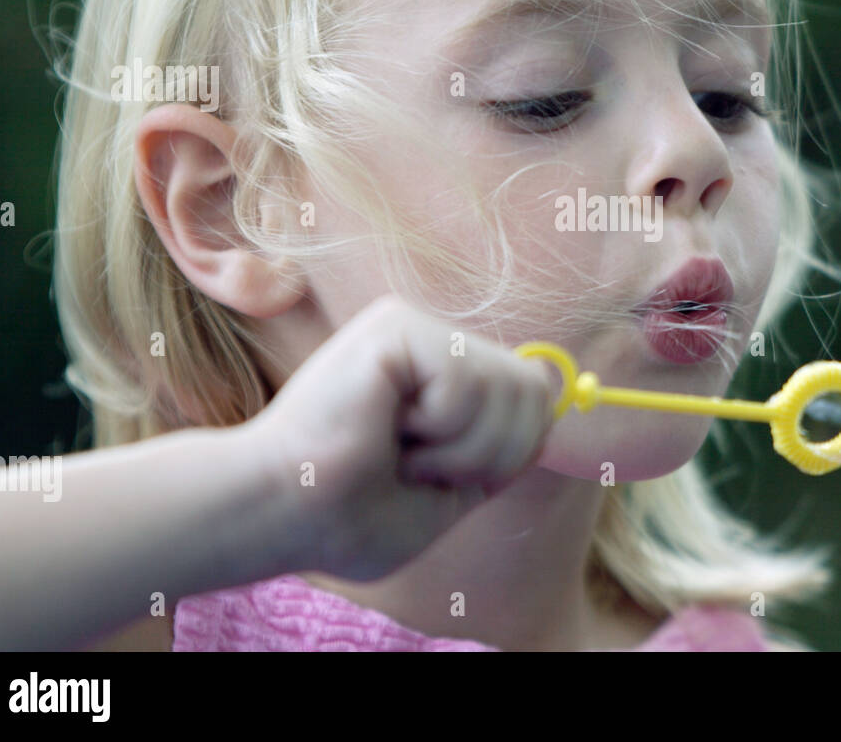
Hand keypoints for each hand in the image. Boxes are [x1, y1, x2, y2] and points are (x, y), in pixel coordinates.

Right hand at [247, 294, 557, 580]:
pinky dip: (438, 426)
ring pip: (508, 387)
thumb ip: (503, 444)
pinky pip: (466, 380)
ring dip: (460, 448)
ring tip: (398, 450)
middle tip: (418, 468)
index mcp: (442, 377)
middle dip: (490, 455)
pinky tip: (385, 426)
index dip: (511, 451)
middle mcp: (432, 341)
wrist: (288, 516)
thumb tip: (552, 399)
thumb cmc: (351, 516)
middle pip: (532, 391)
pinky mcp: (395, 325)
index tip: (444, 476)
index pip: (533, 396)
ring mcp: (414, 327)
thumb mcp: (455, 486)